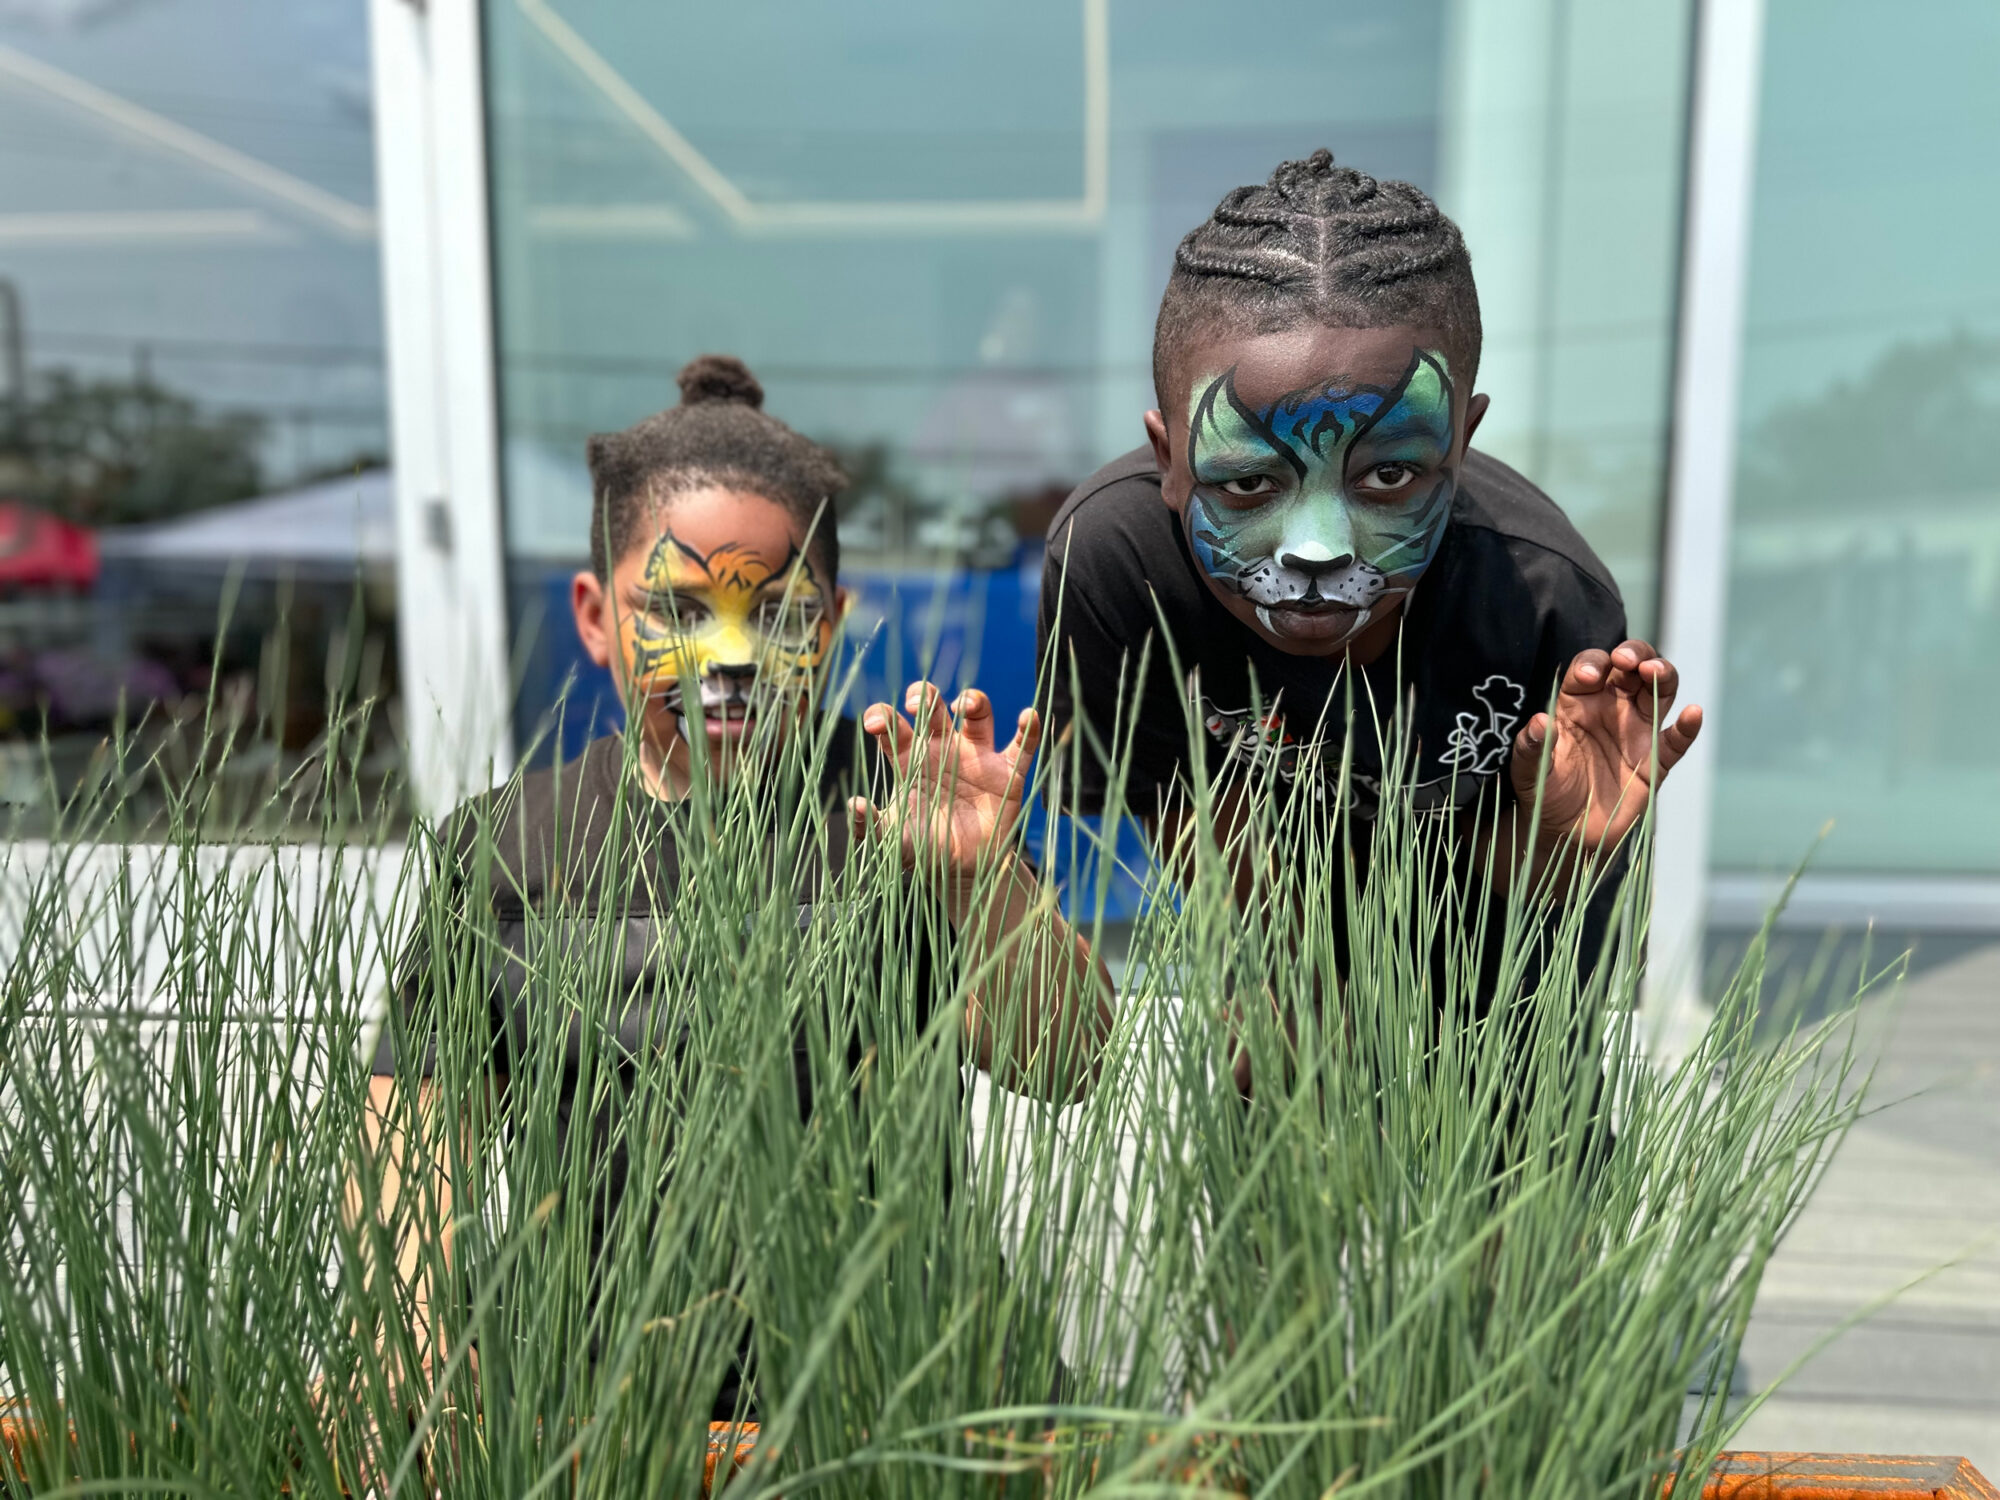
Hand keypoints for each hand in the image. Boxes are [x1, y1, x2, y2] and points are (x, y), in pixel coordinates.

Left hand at [853, 683, 1040, 894]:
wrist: (962, 871)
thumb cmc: (923, 849)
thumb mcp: (895, 841)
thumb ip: (872, 826)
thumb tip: (855, 804)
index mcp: (910, 759)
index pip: (893, 726)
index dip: (882, 716)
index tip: (874, 722)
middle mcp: (943, 749)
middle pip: (934, 709)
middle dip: (925, 697)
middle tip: (917, 703)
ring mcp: (977, 758)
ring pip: (978, 716)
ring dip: (973, 701)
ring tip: (965, 704)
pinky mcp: (1008, 774)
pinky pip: (1022, 746)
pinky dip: (1028, 730)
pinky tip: (1026, 716)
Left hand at [1508, 640, 1701, 856]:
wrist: (1565, 830)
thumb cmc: (1545, 790)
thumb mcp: (1528, 770)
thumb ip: (1532, 747)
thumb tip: (1540, 723)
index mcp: (1579, 701)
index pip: (1591, 667)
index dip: (1592, 664)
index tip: (1588, 677)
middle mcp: (1612, 707)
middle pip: (1632, 667)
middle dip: (1634, 653)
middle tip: (1627, 659)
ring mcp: (1637, 730)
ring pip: (1659, 690)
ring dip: (1662, 674)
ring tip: (1653, 672)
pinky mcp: (1656, 760)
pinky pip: (1676, 739)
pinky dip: (1688, 726)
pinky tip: (1692, 714)